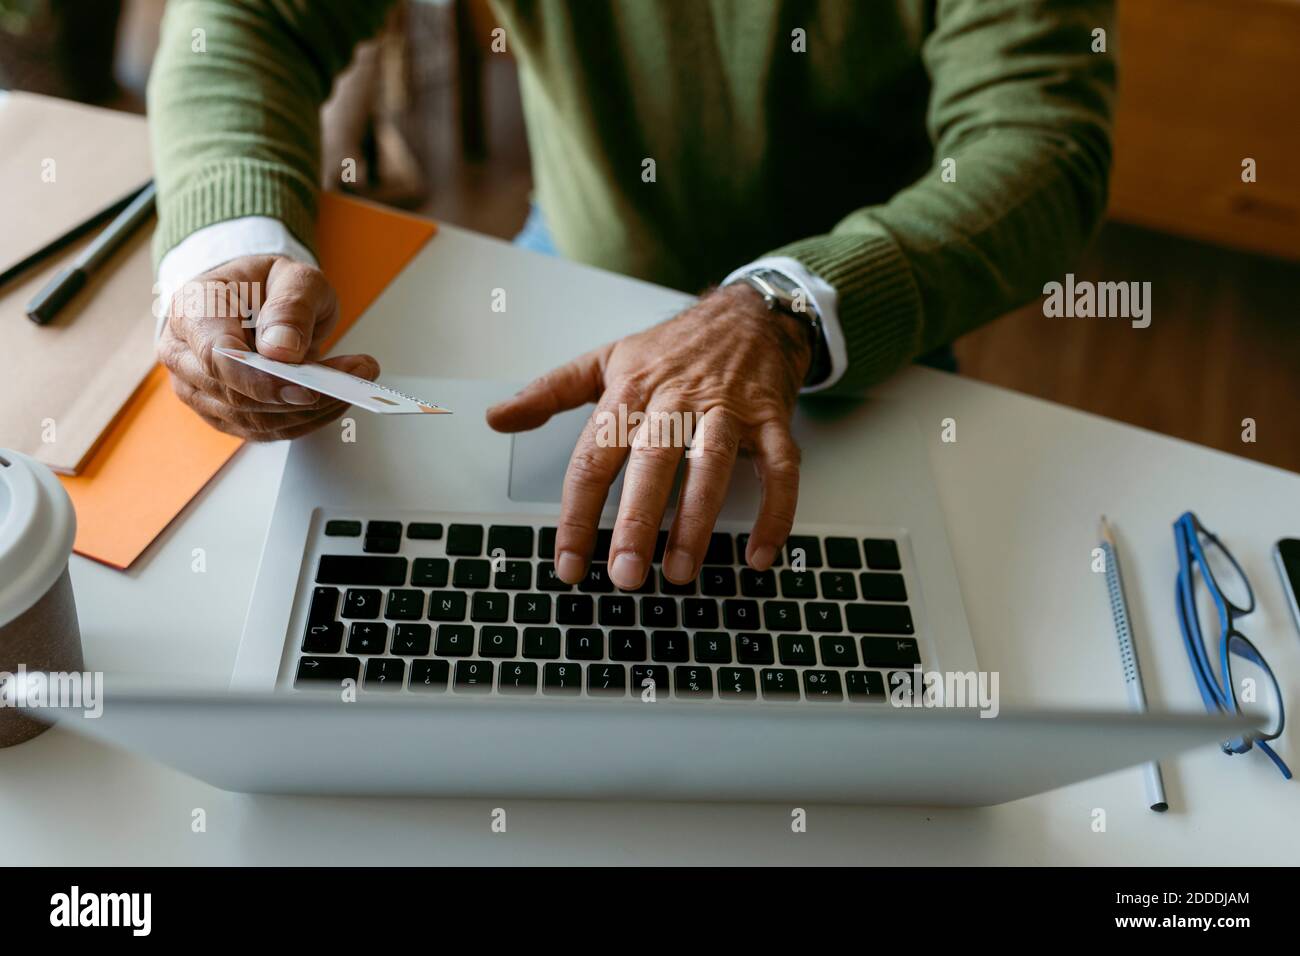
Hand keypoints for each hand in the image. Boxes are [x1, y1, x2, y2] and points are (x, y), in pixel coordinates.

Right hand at [158, 255, 378, 440]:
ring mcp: (200, 390)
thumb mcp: (292, 275)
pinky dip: (307, 419)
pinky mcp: (224, 414)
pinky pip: (266, 430)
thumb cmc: (265, 283)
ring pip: (255, 420)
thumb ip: (290, 306)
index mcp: (192, 311)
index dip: (262, 378)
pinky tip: (336, 399)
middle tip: (354, 376)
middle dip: (301, 395)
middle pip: (237, 395)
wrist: (253, 297)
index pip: (215, 356)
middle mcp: (184, 355)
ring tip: (355, 381)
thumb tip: (282, 350)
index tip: (309, 386)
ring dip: (312, 410)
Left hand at [487, 283, 810, 588]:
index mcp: (631, 390)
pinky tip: (759, 554)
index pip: (595, 457)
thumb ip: (550, 392)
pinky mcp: (773, 418)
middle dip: (635, 521)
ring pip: (711, 466)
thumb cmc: (674, 347)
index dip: (577, 512)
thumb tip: (497, 418)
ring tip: (679, 570)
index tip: (568, 562)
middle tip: (624, 573)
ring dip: (696, 521)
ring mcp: (728, 409)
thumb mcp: (606, 359)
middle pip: (651, 463)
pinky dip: (775, 512)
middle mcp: (678, 400)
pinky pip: (780, 468)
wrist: (749, 312)